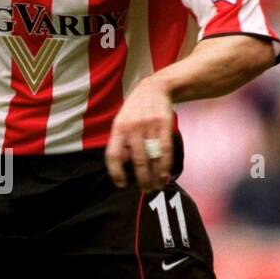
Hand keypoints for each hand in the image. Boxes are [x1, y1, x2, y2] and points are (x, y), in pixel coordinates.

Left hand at [106, 76, 173, 190]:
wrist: (153, 88)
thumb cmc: (134, 110)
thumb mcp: (120, 122)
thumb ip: (120, 143)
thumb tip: (123, 167)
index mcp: (118, 128)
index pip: (114, 155)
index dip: (116, 172)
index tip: (121, 184)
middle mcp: (133, 127)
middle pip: (137, 161)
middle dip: (142, 179)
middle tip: (145, 190)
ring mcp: (149, 125)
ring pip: (153, 158)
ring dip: (155, 176)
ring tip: (155, 187)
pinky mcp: (164, 124)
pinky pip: (165, 150)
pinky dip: (166, 165)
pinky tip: (165, 175)